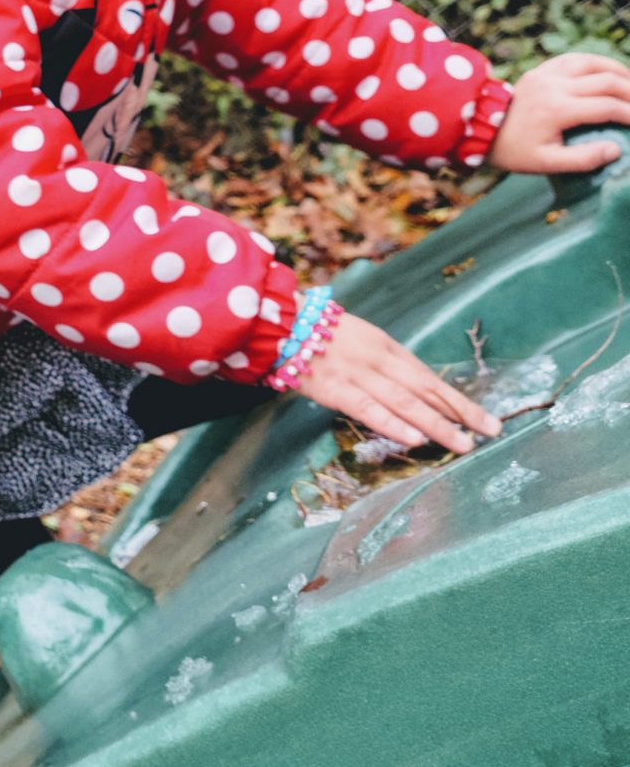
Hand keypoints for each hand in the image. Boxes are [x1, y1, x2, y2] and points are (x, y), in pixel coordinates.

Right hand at [291, 314, 500, 453]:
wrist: (275, 322)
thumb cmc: (313, 332)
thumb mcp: (354, 337)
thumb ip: (379, 360)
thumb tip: (408, 387)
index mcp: (383, 344)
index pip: (427, 376)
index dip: (455, 398)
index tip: (481, 416)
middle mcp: (377, 358)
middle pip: (426, 388)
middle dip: (461, 411)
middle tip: (491, 430)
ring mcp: (356, 373)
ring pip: (405, 401)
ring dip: (437, 424)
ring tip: (463, 444)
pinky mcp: (334, 388)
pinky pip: (368, 409)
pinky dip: (393, 424)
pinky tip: (416, 439)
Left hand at [488, 53, 629, 173]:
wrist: (478, 128)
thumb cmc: (514, 150)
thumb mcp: (545, 163)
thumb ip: (582, 159)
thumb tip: (615, 150)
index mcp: (557, 110)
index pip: (607, 107)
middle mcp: (555, 86)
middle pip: (607, 81)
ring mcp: (547, 73)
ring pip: (593, 62)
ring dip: (619, 71)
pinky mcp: (541, 69)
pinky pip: (575, 58)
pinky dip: (597, 62)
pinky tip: (609, 72)